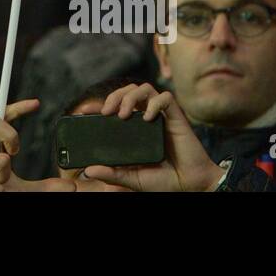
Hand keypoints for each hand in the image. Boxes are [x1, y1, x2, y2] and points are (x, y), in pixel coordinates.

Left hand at [80, 83, 222, 191]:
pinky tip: (148, 118)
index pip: (116, 106)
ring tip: (124, 114)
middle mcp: (146, 119)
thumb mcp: (133, 178)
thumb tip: (88, 170)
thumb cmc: (164, 181)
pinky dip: (155, 102)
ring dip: (131, 96)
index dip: (101, 103)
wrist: (190, 186)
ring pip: (144, 88)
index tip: (85, 110)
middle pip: (128, 91)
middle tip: (107, 111)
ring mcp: (161, 117)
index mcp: (134, 129)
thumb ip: (112, 173)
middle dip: (115, 95)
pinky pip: (166, 97)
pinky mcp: (177, 118)